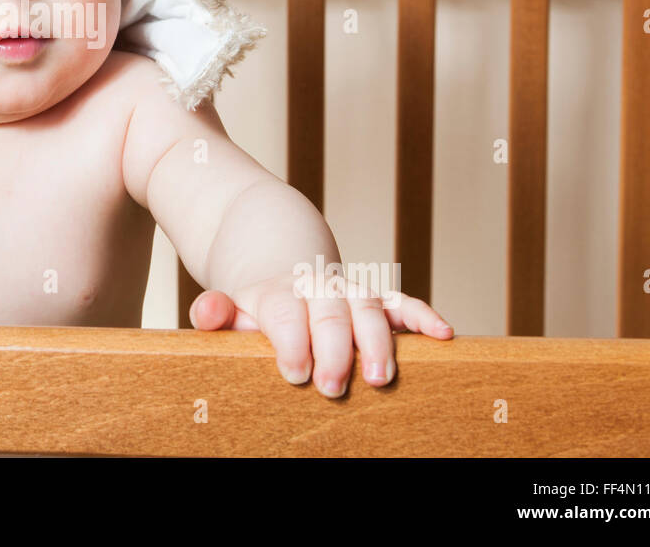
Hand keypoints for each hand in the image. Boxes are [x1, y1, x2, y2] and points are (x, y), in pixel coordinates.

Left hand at [188, 273, 453, 398]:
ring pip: (369, 306)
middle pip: (330, 311)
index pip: (286, 313)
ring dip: (378, 341)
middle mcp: (318, 288)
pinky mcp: (375, 301)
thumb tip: (205, 313)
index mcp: (279, 291)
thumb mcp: (229, 308)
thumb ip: (216, 312)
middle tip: (333, 388)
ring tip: (381, 378)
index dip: (292, 342)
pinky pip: (402, 304)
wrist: (277, 262)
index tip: (294, 373)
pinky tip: (444, 333)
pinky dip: (423, 315)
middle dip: (334, 349)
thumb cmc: (255, 305)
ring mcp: (349, 292)